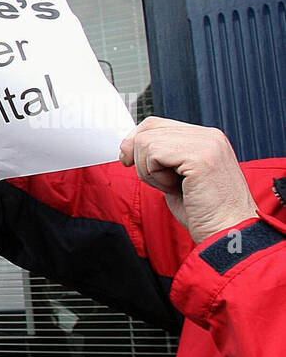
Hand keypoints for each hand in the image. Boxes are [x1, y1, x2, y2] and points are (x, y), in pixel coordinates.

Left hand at [119, 117, 259, 243]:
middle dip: (140, 159)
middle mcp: (208, 135)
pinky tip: (176, 188)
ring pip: (146, 142)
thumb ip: (161, 157)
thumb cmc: (204, 212)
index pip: (156, 124)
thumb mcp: (177, 177)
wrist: (228, 232)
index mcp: (206, 138)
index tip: (129, 162)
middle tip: (157, 181)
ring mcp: (206, 143)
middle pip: (148, 129)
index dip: (136, 143)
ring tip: (173, 186)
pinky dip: (155, 177)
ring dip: (149, 171)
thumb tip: (129, 147)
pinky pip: (154, 155)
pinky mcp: (200, 156)